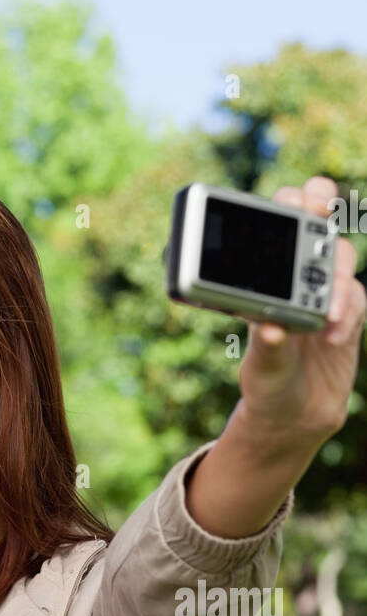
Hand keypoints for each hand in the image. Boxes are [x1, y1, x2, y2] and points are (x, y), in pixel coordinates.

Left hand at [237, 175, 365, 444]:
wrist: (296, 414)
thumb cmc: (268, 380)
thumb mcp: (260, 365)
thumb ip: (267, 346)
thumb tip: (274, 327)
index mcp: (265, 276)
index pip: (278, 222)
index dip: (291, 202)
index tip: (297, 203)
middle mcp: (296, 275)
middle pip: (317, 220)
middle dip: (320, 207)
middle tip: (318, 216)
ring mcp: (326, 291)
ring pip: (341, 257)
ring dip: (334, 277)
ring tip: (324, 313)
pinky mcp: (349, 312)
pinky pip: (356, 297)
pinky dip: (347, 314)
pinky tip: (333, 335)